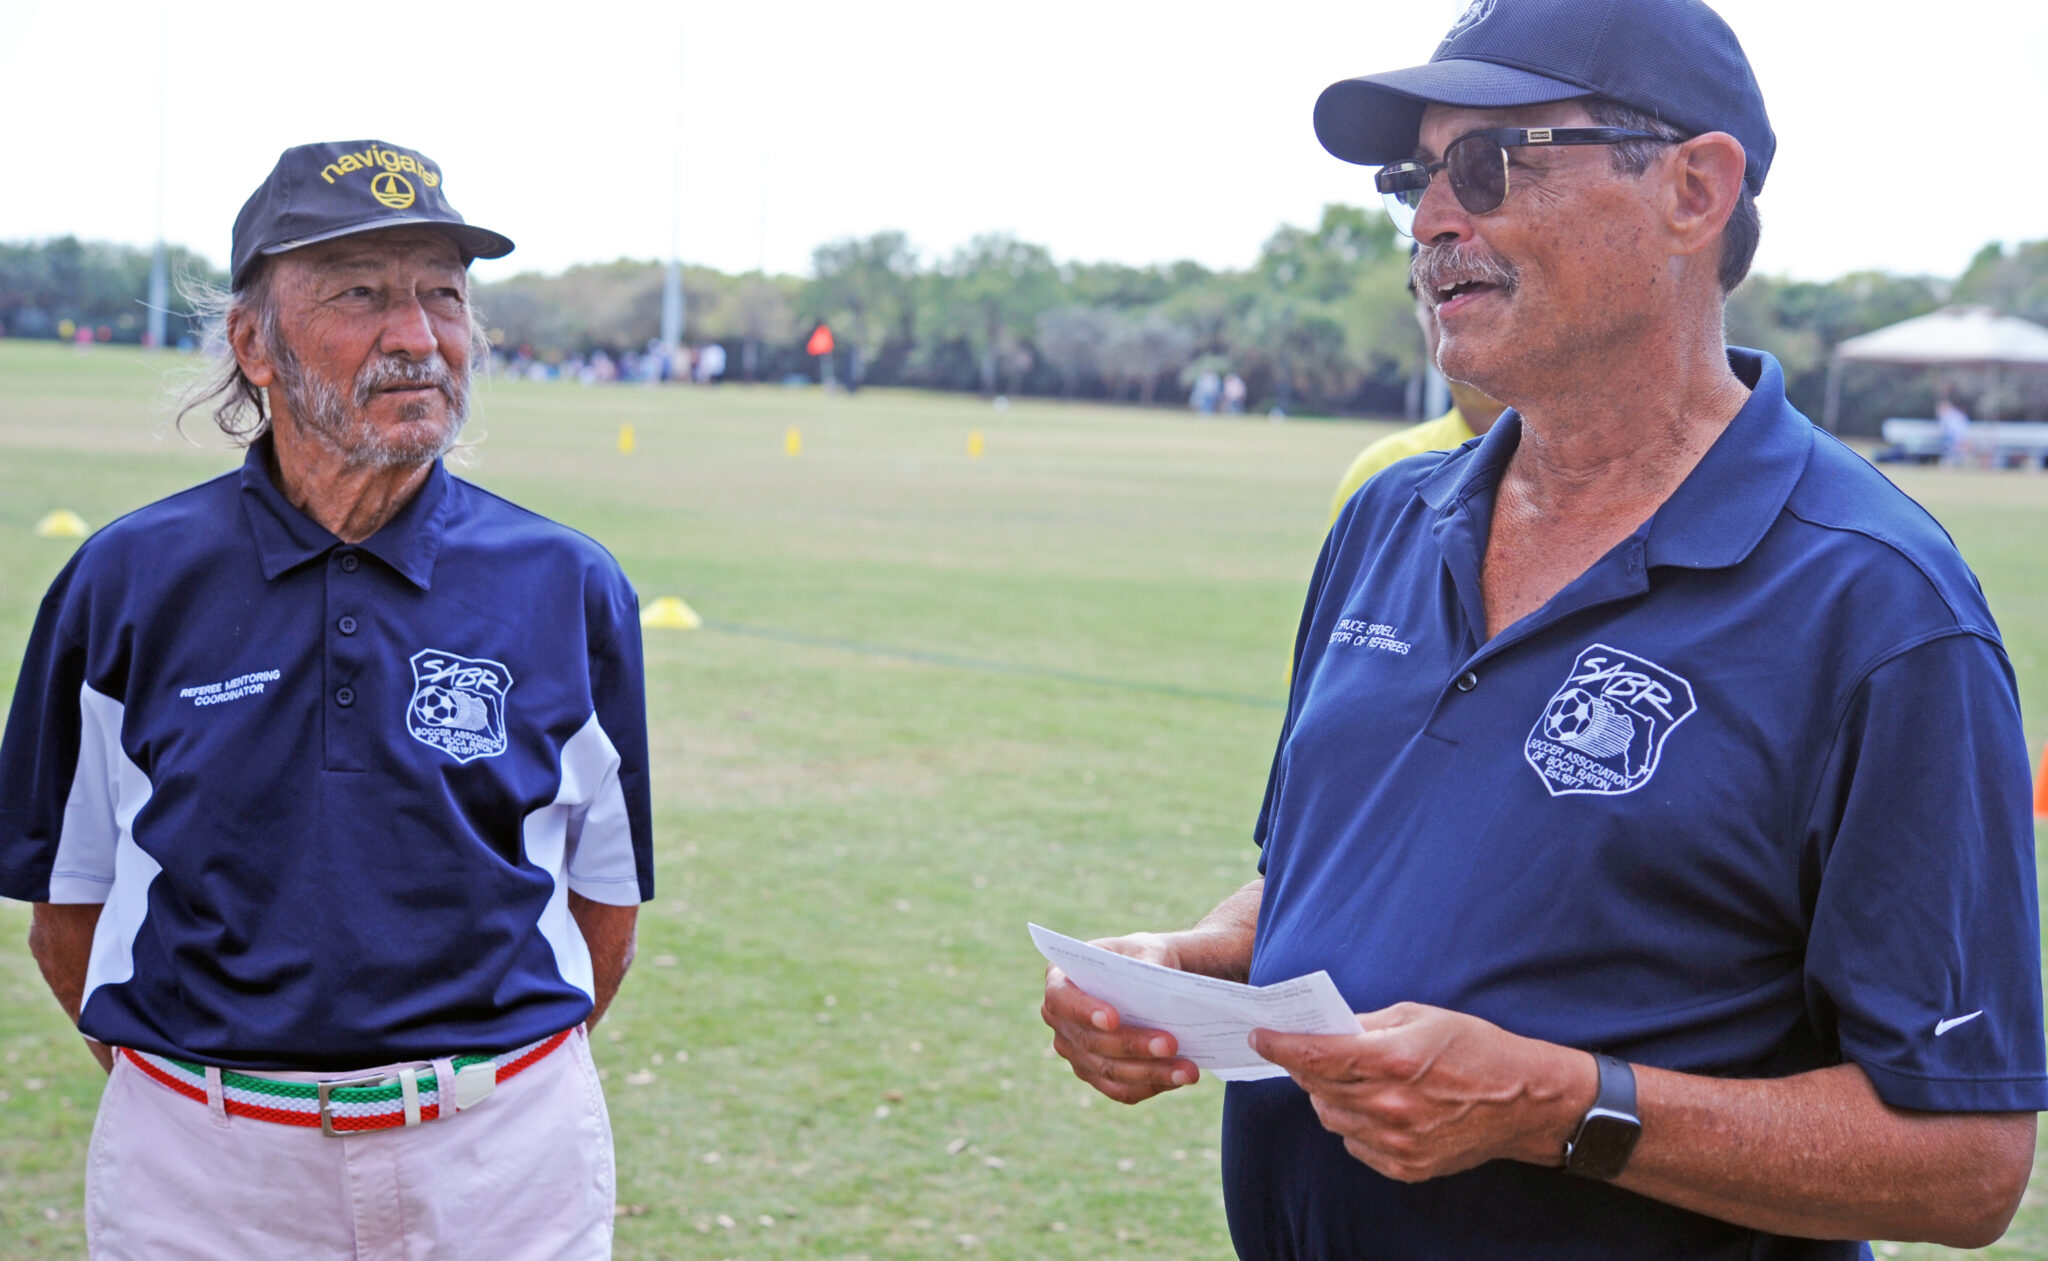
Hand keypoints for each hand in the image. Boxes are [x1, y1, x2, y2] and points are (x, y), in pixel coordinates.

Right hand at [1041, 933, 1201, 1103]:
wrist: (1150, 980)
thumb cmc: (1141, 958)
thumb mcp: (1144, 948)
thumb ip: (1147, 961)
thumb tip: (1156, 980)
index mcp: (1060, 980)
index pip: (1062, 999)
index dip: (1085, 1011)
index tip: (1113, 1018)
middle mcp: (1060, 1020)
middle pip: (1090, 1041)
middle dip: (1133, 1046)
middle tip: (1171, 1044)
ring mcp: (1075, 1052)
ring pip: (1108, 1071)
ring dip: (1150, 1073)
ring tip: (1187, 1071)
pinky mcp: (1095, 1074)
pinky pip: (1120, 1090)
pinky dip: (1151, 1086)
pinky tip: (1178, 1078)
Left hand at [1251, 1002, 1594, 1182]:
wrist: (1524, 1102)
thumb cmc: (1475, 1049)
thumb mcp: (1420, 1017)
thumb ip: (1367, 1024)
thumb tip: (1324, 1027)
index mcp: (1394, 1061)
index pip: (1315, 1055)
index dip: (1280, 1044)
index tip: (1259, 1036)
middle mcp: (1391, 1105)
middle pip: (1316, 1087)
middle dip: (1304, 1066)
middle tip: (1308, 1050)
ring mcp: (1397, 1142)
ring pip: (1330, 1117)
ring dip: (1328, 1095)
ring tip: (1349, 1077)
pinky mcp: (1406, 1167)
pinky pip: (1354, 1144)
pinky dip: (1353, 1123)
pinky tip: (1374, 1105)